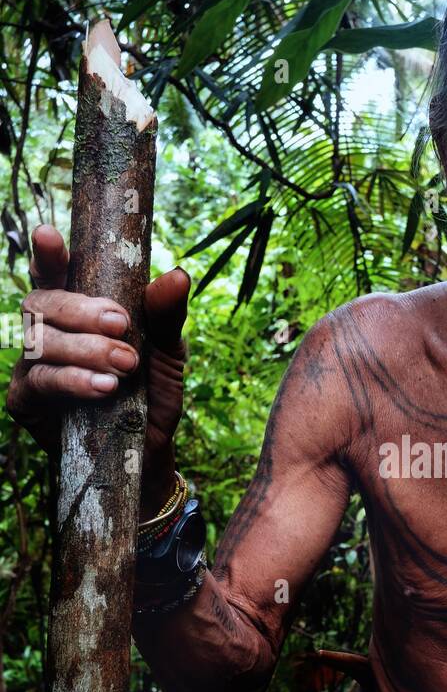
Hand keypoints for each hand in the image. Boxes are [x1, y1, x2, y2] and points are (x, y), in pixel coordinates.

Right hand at [6, 225, 188, 508]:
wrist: (151, 455)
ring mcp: (32, 366)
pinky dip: (72, 381)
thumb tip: (176, 274)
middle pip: (42, 302)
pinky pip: (40, 383)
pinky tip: (103, 387)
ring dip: (85, 349)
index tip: (49, 235)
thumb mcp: (167, 353)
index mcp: (77, 312)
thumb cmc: (152, 395)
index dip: (48, 255)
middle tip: (121, 325)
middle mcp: (48, 333)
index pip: (55, 274)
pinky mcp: (26, 403)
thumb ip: (166, 315)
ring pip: (40, 342)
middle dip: (81, 309)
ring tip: (124, 366)